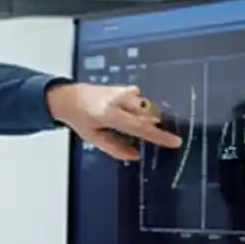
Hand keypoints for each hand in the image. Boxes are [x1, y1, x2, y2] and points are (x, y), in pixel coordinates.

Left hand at [47, 83, 180, 160]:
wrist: (69, 96)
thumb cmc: (80, 119)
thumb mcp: (93, 138)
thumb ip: (114, 148)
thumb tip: (136, 155)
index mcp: (109, 114)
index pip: (139, 127)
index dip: (158, 136)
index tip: (175, 142)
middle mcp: (119, 100)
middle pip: (147, 116)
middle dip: (152, 127)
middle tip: (155, 137)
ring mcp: (124, 91)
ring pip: (145, 109)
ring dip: (143, 119)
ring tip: (125, 124)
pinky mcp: (126, 87)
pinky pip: (141, 102)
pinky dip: (138, 110)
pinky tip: (125, 113)